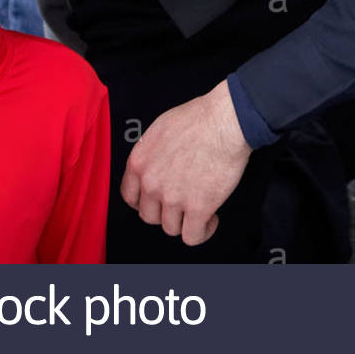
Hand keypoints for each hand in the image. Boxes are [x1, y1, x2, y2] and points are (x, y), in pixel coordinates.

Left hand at [120, 80, 251, 245]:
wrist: (224, 120)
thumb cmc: (199, 118)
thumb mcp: (161, 128)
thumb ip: (152, 153)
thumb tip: (156, 164)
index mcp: (139, 161)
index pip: (129, 196)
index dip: (144, 201)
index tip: (155, 201)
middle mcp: (151, 182)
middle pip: (149, 216)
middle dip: (165, 211)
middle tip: (180, 203)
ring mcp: (173, 197)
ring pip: (171, 228)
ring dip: (185, 221)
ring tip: (198, 210)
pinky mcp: (197, 208)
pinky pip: (192, 236)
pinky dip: (202, 232)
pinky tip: (210, 220)